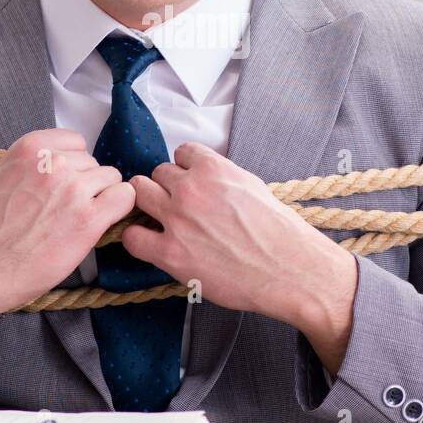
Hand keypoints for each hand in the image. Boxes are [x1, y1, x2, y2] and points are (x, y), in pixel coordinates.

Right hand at [0, 128, 134, 312]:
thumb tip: (70, 162)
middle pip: (93, 162)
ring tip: (76, 219)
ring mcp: (73, 189)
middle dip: (85, 183)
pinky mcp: (88, 218)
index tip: (62, 184)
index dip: (73, 165)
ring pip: (111, 178)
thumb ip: (38, 162)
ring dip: (100, 197)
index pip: (76, 142)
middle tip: (63, 209)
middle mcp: (53, 163)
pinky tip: (102, 222)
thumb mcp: (6, 175)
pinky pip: (125, 197)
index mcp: (31, 147)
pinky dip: (119, 208)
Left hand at [121, 142, 356, 345]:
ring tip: (160, 220)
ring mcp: (177, 220)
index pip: (180, 153)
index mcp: (213, 168)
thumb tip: (205, 178)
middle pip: (156, 173)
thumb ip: (221, 177)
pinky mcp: (170, 253)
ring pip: (139, 195)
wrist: (290, 269)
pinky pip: (132, 237)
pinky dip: (137, 239)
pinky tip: (150, 244)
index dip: (184, 169)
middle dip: (165, 187)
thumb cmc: (279, 231)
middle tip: (176, 206)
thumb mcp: (251, 185)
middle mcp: (190, 189)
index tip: (189, 183)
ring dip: (147, 205)